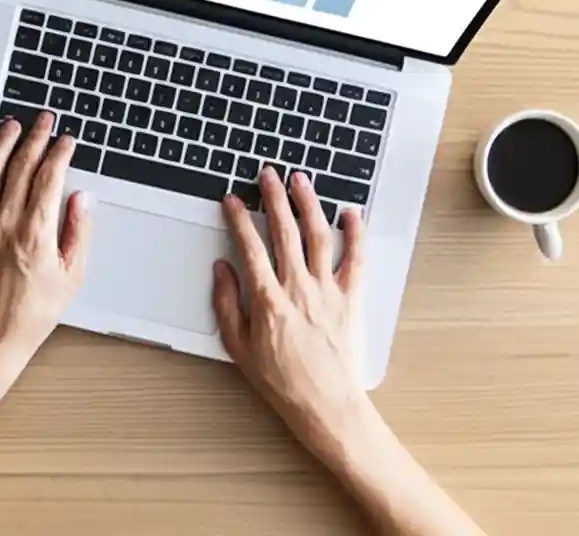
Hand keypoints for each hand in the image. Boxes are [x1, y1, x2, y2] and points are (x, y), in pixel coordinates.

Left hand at [0, 113, 91, 368]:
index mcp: (36, 231)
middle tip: (45, 119)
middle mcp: (6, 221)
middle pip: (21, 165)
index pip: (50, 176)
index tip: (68, 140)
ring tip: (11, 124)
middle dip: (36, 137)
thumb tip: (81, 199)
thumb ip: (79, 232)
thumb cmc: (33, 311)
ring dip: (1, 142)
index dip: (60, 152)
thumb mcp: (72, 275)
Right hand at [213, 167, 370, 457]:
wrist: (326, 404)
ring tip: (300, 180)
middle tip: (266, 174)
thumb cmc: (282, 382)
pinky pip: (357, 258)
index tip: (232, 199)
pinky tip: (351, 212)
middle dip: (273, 197)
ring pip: (319, 235)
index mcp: (269, 300)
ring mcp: (329, 290)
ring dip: (309, 204)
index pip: (249, 247)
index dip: (239, 219)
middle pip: (284, 231)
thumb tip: (222, 270)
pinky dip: (356, 232)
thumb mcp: (239, 348)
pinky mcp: (352, 298)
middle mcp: (299, 288)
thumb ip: (228, 305)